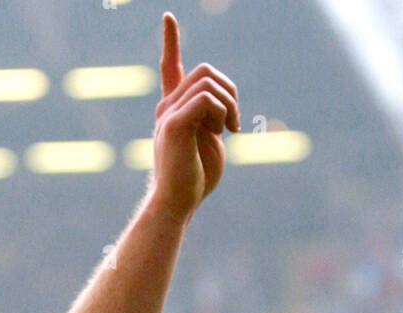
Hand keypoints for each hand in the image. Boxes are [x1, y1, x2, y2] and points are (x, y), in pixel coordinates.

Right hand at [150, 12, 239, 220]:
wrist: (177, 203)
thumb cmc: (195, 179)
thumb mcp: (209, 142)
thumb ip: (213, 119)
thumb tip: (226, 105)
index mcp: (174, 109)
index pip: (169, 67)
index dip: (170, 42)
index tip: (168, 18)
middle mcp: (168, 106)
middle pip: (206, 70)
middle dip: (231, 91)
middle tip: (235, 124)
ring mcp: (169, 112)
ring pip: (209, 81)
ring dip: (230, 104)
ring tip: (230, 131)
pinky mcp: (176, 123)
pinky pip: (208, 98)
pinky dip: (224, 112)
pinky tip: (225, 133)